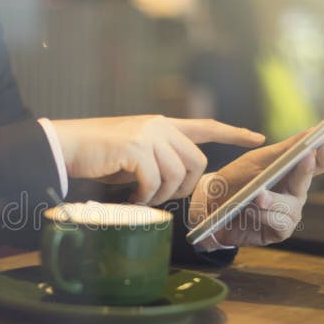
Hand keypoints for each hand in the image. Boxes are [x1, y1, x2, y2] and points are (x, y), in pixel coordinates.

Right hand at [51, 115, 264, 204]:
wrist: (67, 146)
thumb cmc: (99, 154)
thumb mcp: (135, 152)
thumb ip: (159, 158)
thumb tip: (176, 181)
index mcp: (163, 125)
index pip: (205, 126)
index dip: (232, 133)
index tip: (256, 138)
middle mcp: (159, 125)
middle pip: (196, 161)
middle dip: (184, 187)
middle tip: (160, 197)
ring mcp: (148, 135)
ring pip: (176, 175)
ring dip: (161, 195)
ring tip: (140, 198)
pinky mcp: (135, 148)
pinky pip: (154, 182)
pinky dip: (144, 197)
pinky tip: (131, 198)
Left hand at [189, 131, 323, 247]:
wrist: (212, 205)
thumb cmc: (236, 180)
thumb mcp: (258, 160)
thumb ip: (285, 149)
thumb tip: (312, 131)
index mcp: (294, 173)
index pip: (319, 164)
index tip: (323, 143)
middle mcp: (295, 194)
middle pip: (306, 182)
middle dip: (303, 171)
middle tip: (304, 158)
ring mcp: (288, 214)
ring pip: (291, 206)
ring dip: (274, 200)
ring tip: (258, 196)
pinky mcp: (278, 231)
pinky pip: (279, 223)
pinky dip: (264, 215)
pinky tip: (251, 210)